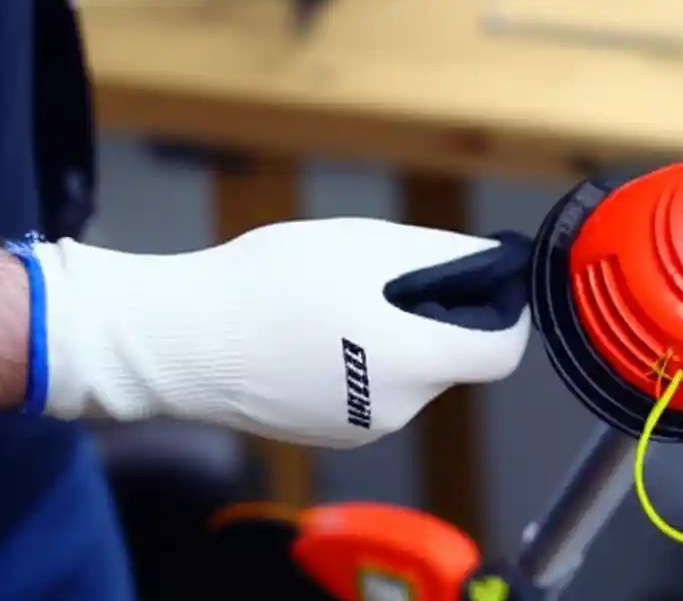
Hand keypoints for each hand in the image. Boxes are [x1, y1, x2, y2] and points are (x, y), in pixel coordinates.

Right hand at [30, 218, 531, 447]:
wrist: (178, 340)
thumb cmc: (270, 283)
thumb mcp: (366, 246)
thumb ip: (442, 256)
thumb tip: (492, 261)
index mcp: (414, 362)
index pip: (503, 352)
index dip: (505, 312)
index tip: (483, 282)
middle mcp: (399, 410)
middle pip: (452, 360)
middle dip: (435, 317)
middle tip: (387, 278)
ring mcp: (363, 430)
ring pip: (411, 375)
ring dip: (397, 338)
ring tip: (340, 301)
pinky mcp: (330, 436)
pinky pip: (374, 393)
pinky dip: (364, 361)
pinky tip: (317, 332)